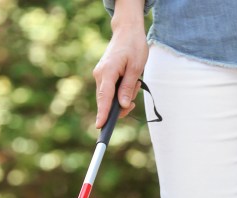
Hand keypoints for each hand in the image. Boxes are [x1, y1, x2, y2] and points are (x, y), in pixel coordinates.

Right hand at [93, 14, 148, 128]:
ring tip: (136, 83)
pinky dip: (121, 92)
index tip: (100, 126)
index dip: (103, 113)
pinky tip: (131, 82)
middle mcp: (100, 75)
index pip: (105, 97)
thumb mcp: (136, 67)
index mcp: (108, 72)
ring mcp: (100, 75)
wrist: (127, 31)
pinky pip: (111, 91)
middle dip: (121, 106)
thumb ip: (128, 87)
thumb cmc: (134, 46)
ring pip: (110, 97)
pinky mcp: (103, 75)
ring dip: (124, 96)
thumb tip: (122, 105)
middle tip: (134, 99)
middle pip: (106, 101)